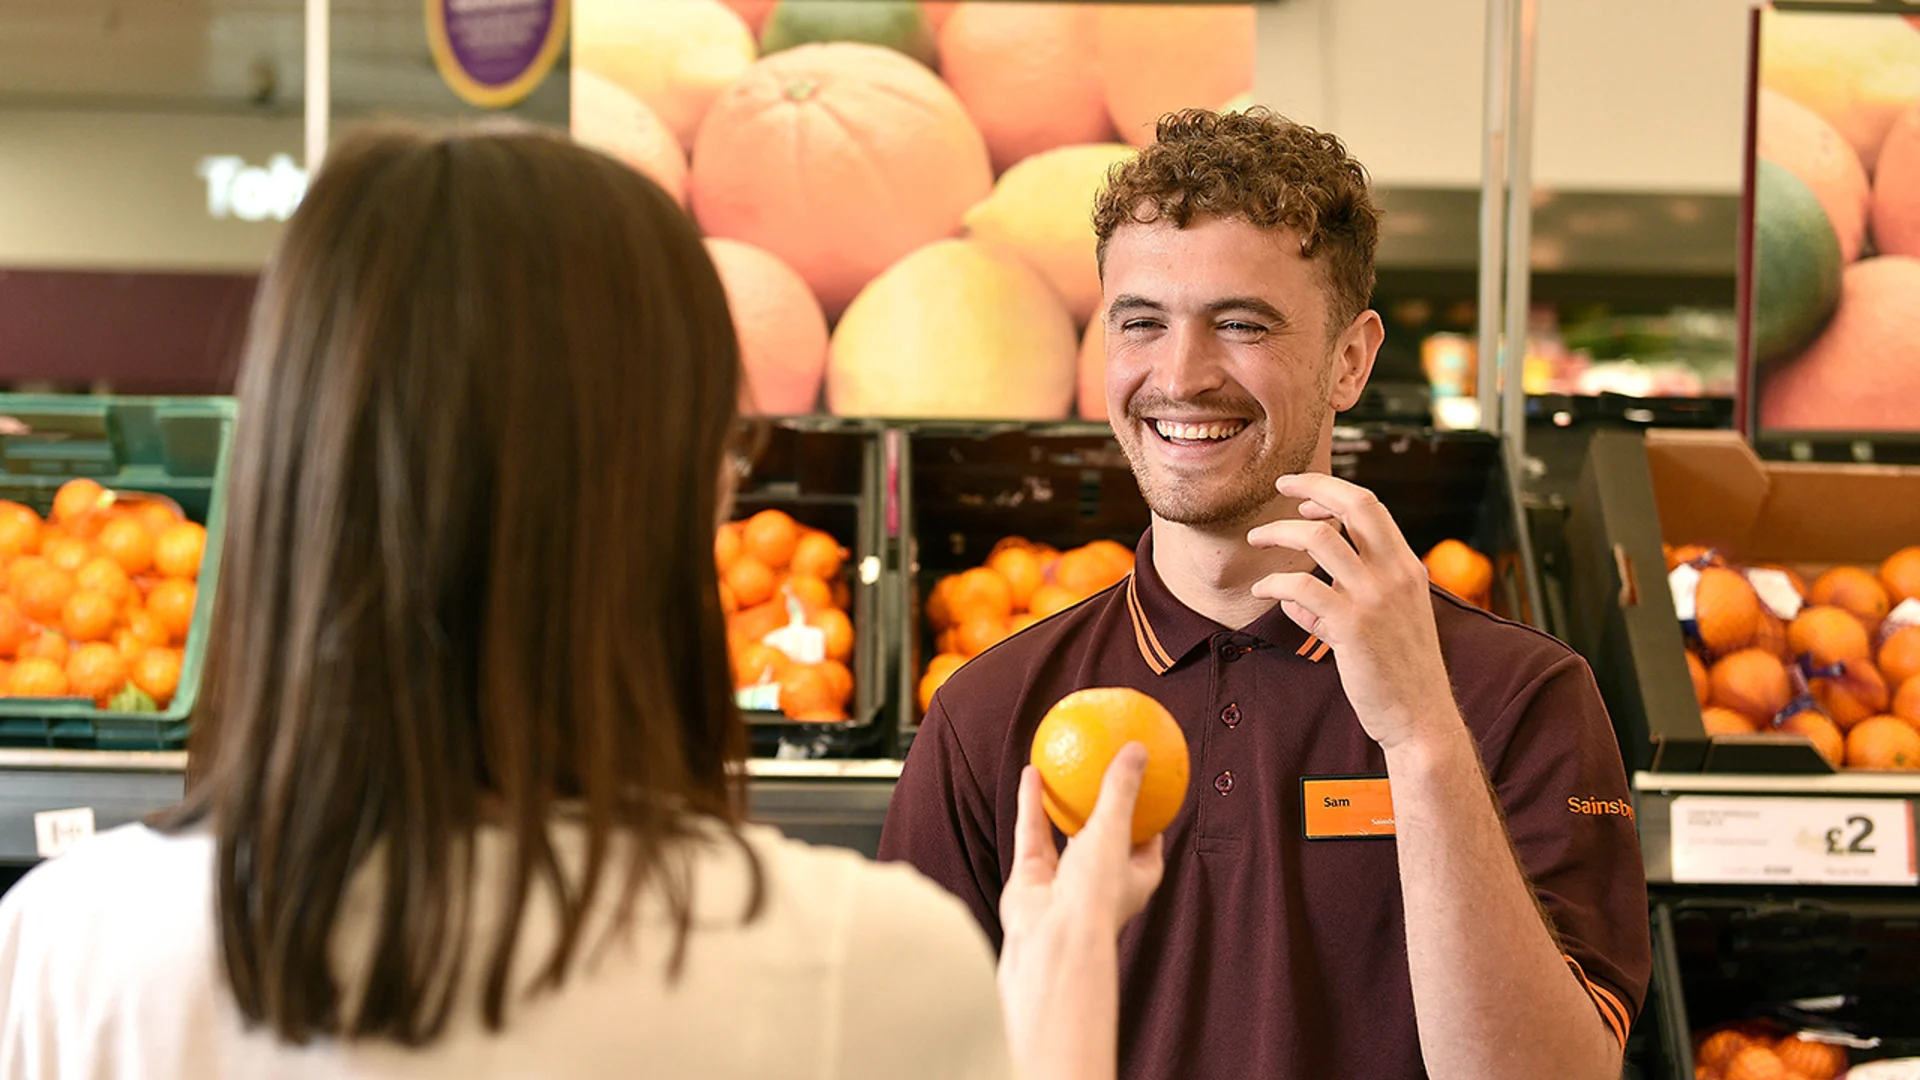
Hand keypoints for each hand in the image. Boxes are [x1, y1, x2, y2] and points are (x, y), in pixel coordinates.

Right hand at [996, 744, 1164, 1079]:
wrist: (1051, 939)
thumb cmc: (1097, 892)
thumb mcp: (1115, 832)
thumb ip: (1122, 790)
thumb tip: (1139, 747)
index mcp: (1133, 877)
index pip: (1148, 843)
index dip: (1149, 816)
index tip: (1148, 786)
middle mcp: (1100, 878)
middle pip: (1103, 836)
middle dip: (1101, 806)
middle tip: (1101, 768)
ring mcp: (1064, 878)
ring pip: (1063, 832)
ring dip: (1063, 802)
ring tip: (1063, 765)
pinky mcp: (1032, 876)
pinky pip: (1034, 832)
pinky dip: (1033, 804)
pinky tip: (1032, 772)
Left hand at [1245, 473, 1460, 752]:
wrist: (1421, 719)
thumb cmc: (1399, 674)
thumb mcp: (1385, 625)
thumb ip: (1345, 603)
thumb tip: (1299, 599)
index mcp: (1407, 568)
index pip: (1371, 508)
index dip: (1333, 493)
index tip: (1304, 498)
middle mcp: (1396, 575)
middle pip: (1355, 504)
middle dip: (1313, 485)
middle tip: (1280, 485)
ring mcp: (1375, 598)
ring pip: (1319, 539)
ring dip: (1280, 532)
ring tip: (1256, 538)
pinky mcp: (1352, 627)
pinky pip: (1300, 587)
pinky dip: (1275, 583)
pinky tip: (1263, 591)